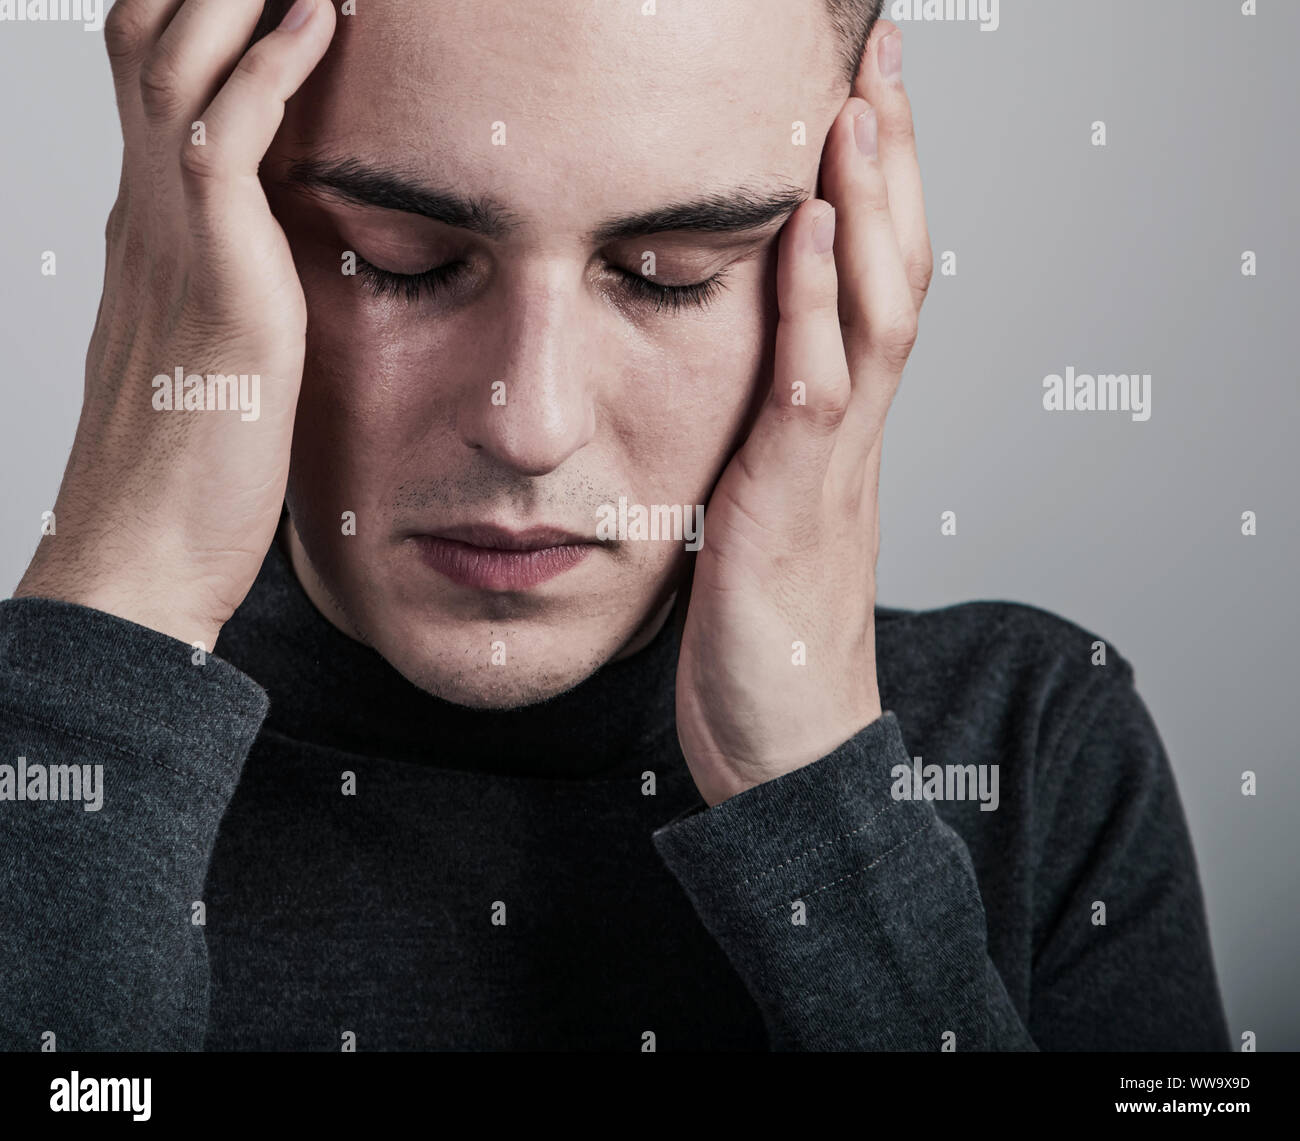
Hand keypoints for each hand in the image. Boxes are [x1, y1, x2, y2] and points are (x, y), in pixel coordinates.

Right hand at [14, 0, 335, 646]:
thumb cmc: (185, 479)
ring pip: (175, 58)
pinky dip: (271, 65)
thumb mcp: (216, 362)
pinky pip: (223, 133)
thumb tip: (277, 286)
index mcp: (150, 234)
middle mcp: (144, 216)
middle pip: (149, 37)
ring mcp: (167, 239)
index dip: (203, 12)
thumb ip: (234, 301)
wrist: (142, 558)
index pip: (157, 79)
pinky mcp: (210, 276)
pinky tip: (318, 19)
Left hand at [675, 21, 932, 806]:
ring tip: (858, 103)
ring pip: (877, 310)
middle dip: (887, 160)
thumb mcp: (750, 514)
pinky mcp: (794, 502)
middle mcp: (847, 430)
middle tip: (876, 58)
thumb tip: (713, 395)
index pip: (870, 283)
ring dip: (871, 202)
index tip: (857, 98)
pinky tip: (813, 229)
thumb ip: (745, 444)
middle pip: (892, 270)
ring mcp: (830, 462)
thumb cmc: (760, 637)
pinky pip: (816, 388)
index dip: (872, 189)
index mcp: (831, 428)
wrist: (785, 744)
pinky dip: (822, 305)